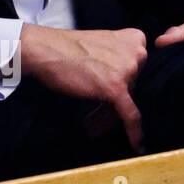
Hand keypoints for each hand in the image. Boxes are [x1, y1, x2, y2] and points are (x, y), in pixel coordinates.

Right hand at [20, 24, 148, 149]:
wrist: (43, 49)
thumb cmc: (65, 48)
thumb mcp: (102, 46)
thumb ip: (118, 60)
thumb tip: (127, 93)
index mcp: (134, 39)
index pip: (139, 71)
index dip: (124, 85)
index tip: (111, 97)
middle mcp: (136, 52)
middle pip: (134, 88)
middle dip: (115, 103)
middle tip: (95, 115)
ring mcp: (127, 70)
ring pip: (128, 103)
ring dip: (111, 117)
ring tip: (93, 125)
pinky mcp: (116, 87)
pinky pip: (130, 115)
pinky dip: (133, 132)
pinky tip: (135, 144)